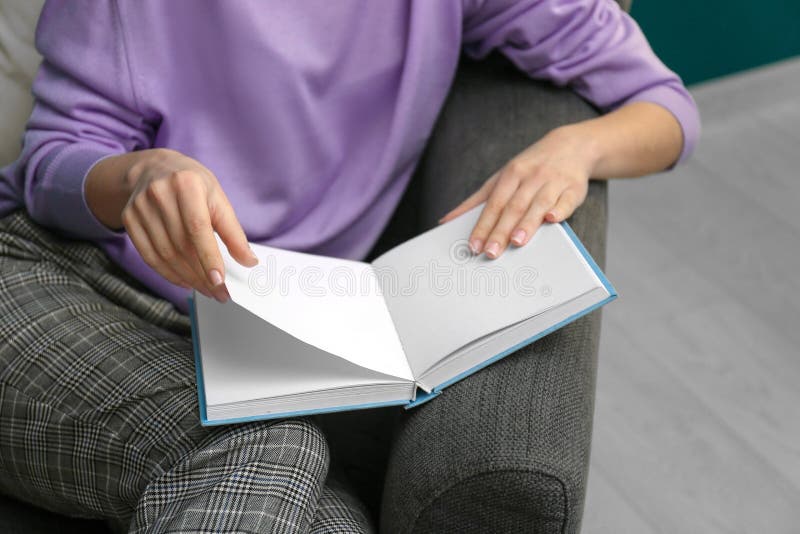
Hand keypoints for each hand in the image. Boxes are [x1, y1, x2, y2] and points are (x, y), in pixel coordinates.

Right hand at [87, 148, 257, 301]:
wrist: (154, 168)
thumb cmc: (192, 184)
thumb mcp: (217, 197)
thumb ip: (233, 230)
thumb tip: (248, 261)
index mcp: (186, 184)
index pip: (197, 228)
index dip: (208, 257)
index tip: (220, 280)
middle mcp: (159, 194)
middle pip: (181, 245)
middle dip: (202, 274)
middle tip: (219, 292)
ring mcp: (140, 207)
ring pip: (164, 254)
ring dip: (187, 278)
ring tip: (206, 289)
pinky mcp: (129, 219)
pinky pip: (149, 255)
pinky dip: (168, 273)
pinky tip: (185, 281)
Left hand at [439, 125, 595, 258]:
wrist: (571, 145)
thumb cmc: (530, 167)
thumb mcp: (500, 178)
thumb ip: (476, 201)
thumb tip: (447, 220)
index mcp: (510, 175)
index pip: (493, 204)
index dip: (482, 226)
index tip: (473, 246)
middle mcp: (531, 177)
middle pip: (513, 207)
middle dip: (501, 231)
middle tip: (490, 252)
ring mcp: (553, 182)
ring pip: (538, 204)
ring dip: (527, 223)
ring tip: (517, 242)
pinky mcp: (574, 188)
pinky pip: (566, 200)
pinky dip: (560, 209)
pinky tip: (552, 219)